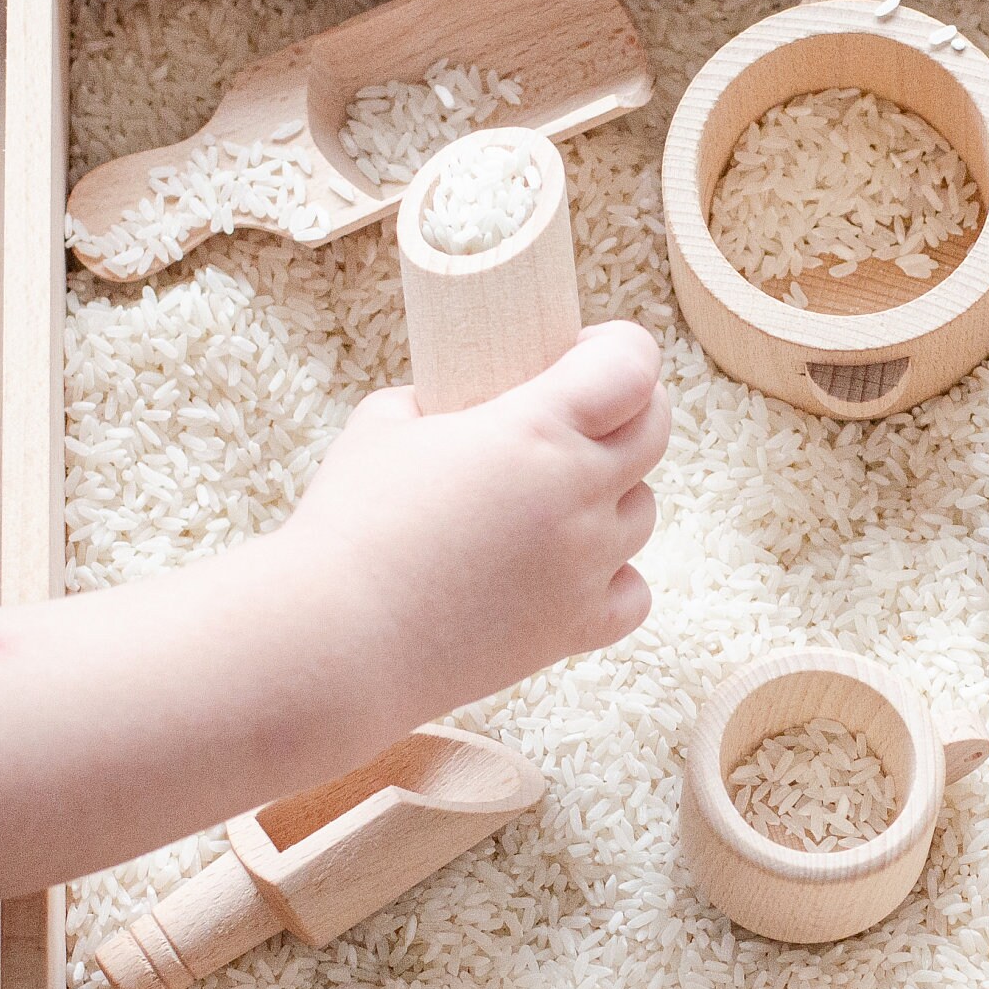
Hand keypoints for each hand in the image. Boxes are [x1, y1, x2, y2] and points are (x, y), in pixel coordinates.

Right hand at [276, 323, 670, 723]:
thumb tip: (466, 398)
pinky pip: (633, 592)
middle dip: (626, 407)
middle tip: (578, 414)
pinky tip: (565, 567)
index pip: (633, 367)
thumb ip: (442, 398)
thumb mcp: (384, 421)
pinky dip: (612, 575)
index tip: (584, 352)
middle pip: (655, 430)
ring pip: (643, 511)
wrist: (333, 639)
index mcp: (535, 430)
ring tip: (550, 497)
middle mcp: (577, 497)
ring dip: (612, 492)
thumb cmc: (348, 525)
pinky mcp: (573, 629)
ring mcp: (584, 568)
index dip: (620, 349)